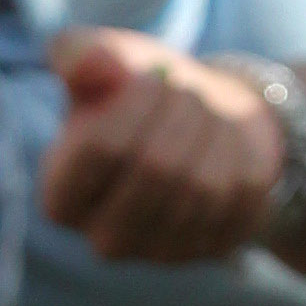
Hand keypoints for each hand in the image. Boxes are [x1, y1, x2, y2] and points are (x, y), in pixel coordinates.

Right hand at [40, 28, 283, 264]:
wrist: (204, 116)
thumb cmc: (141, 90)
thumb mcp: (107, 59)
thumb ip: (80, 52)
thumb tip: (90, 61)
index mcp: (63, 198)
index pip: (98, 150)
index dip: (133, 102)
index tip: (151, 77)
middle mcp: (105, 238)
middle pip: (155, 167)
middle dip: (180, 111)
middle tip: (186, 90)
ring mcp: (161, 253)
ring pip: (201, 184)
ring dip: (213, 127)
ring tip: (205, 111)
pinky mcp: (213, 247)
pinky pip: (241, 196)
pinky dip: (243, 152)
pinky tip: (228, 141)